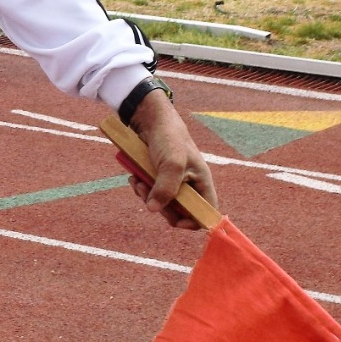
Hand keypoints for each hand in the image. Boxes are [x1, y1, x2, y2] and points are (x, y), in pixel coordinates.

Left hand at [127, 91, 217, 229]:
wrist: (150, 120)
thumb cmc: (169, 138)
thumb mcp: (171, 163)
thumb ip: (166, 188)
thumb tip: (154, 209)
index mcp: (202, 183)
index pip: (206, 212)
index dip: (194, 221)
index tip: (176, 220)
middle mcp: (190, 185)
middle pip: (180, 212)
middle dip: (162, 207)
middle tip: (147, 195)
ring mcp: (173, 182)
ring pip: (161, 203)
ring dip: (147, 196)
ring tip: (138, 181)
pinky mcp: (158, 178)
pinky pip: (150, 193)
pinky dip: (141, 188)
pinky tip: (134, 178)